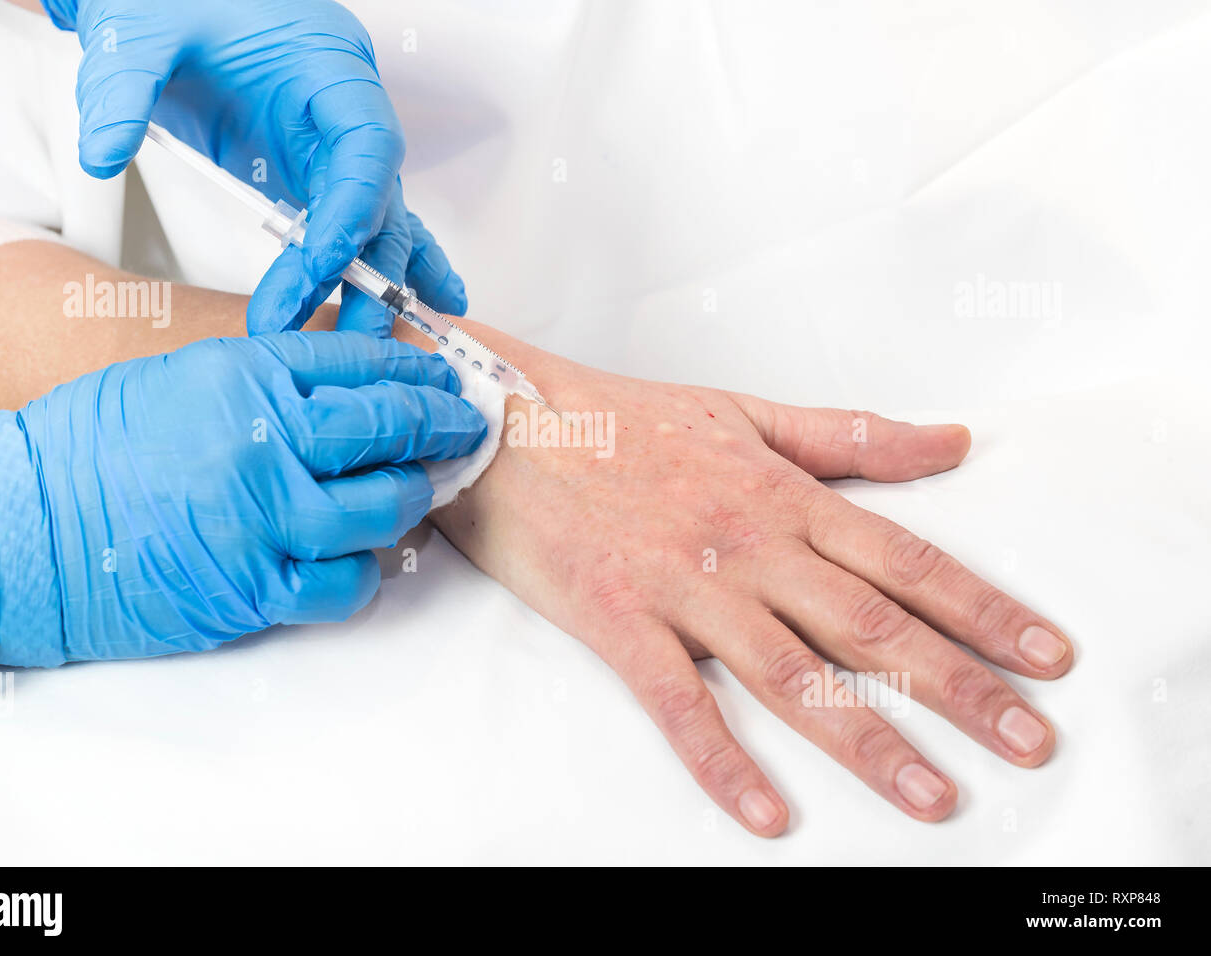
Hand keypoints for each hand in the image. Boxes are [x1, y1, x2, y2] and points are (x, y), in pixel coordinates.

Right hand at [0, 332, 485, 665]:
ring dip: (412, 499)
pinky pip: (345, 584)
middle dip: (443, 425)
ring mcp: (263, 519)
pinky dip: (365, 573)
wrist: (27, 523)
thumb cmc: (98, 446)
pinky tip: (361, 559)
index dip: (417, 370)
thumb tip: (350, 384)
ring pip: (381, 509)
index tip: (446, 376)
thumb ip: (269, 378)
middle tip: (466, 427)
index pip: (361, 364)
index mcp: (247, 375)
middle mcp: (264, 441)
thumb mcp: (187, 378)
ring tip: (420, 490)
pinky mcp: (254, 589)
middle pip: (387, 429)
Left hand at [41, 0, 466, 331]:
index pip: (366, 146)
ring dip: (371, 283)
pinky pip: (354, 222)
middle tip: (331, 334)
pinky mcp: (307, 171)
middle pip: (380, 200)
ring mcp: (330, 145)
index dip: (353, 209)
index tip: (320, 264)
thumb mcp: (143, 30)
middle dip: (362, 271)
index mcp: (329, 65)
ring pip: (376, 222)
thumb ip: (122, 87)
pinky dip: (373, 264)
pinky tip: (404, 303)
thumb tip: (102, 152)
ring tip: (365, 344)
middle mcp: (344, 111)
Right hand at [434, 338, 1072, 835]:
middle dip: (959, 686)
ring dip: (866, 738)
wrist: (507, 423)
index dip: (983, 608)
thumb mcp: (745, 412)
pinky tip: (765, 812)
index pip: (905, 559)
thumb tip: (950, 440)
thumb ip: (851, 435)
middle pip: (870, 625)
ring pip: (791, 672)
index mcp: (783, 495)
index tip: (1046, 656)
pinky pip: (677, 701)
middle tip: (1028, 741)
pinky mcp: (619, 619)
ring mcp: (684, 586)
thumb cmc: (623, 421)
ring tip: (931, 794)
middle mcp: (749, 545)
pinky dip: (720, 759)